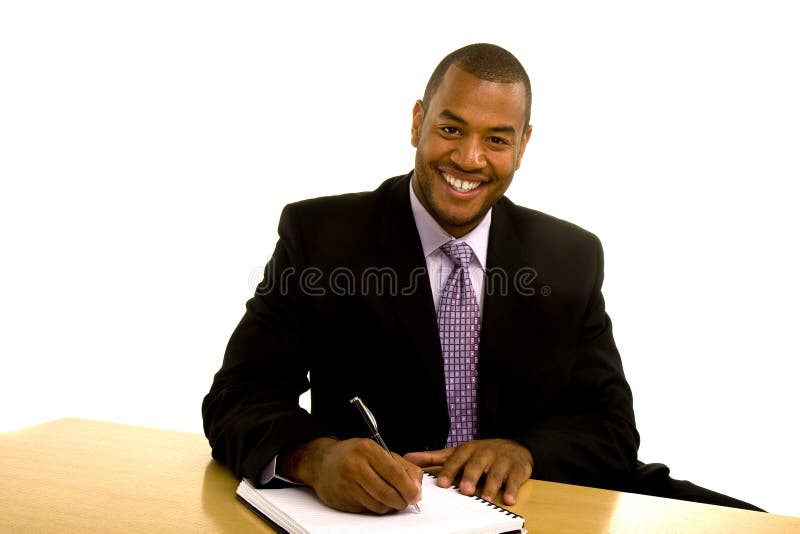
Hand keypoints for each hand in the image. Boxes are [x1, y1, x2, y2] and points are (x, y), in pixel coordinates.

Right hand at [277, 437, 422, 513]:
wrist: (322, 462)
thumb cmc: (354, 455)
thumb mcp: (380, 452)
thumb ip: (403, 467)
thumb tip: (416, 487)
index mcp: (368, 449)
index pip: (395, 474)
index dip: (409, 488)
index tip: (416, 495)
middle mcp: (355, 466)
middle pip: (388, 493)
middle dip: (402, 501)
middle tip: (406, 501)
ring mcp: (347, 483)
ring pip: (379, 505)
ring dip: (390, 506)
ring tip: (391, 499)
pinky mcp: (342, 499)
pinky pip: (368, 509)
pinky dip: (376, 507)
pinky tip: (375, 498)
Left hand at [404, 439, 532, 505]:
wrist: (514, 446)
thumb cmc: (481, 453)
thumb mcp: (458, 452)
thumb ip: (433, 457)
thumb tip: (408, 458)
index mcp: (468, 450)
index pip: (457, 460)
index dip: (450, 471)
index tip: (442, 483)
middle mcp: (484, 453)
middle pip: (477, 465)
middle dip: (471, 477)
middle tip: (465, 490)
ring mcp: (502, 460)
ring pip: (496, 473)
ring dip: (490, 486)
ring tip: (485, 498)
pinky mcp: (518, 468)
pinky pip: (515, 479)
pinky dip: (512, 489)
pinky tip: (508, 499)